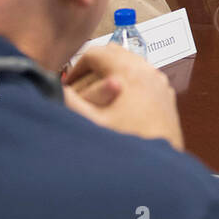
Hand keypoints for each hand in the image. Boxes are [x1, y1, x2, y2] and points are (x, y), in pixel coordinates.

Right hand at [63, 44, 184, 150]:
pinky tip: (118, 103)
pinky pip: (144, 77)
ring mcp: (160, 82)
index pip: (96, 53)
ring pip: (131, 63)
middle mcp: (147, 72)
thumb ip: (71, 101)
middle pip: (114, 53)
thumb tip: (52, 86)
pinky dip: (129, 82)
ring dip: (111, 73)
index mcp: (128, 72)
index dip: (77, 66)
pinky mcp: (166, 95)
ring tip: (96, 95)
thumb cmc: (127, 142)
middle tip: (80, 85)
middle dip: (93, 67)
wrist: (160, 164)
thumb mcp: (92, 122)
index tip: (69, 82)